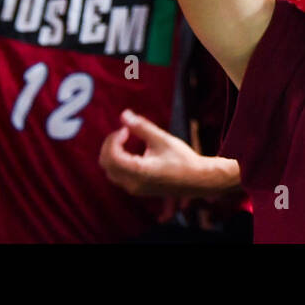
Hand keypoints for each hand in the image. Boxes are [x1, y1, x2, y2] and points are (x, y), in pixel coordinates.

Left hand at [99, 109, 240, 198]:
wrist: (197, 180)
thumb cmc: (183, 159)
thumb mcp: (163, 139)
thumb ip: (142, 127)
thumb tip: (124, 114)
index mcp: (139, 172)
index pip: (112, 157)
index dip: (113, 139)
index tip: (126, 129)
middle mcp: (133, 184)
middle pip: (106, 164)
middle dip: (110, 145)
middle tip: (124, 131)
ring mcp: (134, 189)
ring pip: (110, 171)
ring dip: (113, 153)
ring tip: (127, 139)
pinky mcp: (137, 189)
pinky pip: (118, 175)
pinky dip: (118, 161)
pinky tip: (130, 150)